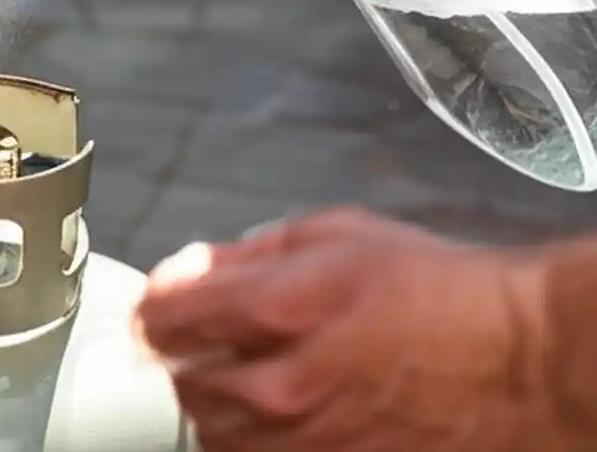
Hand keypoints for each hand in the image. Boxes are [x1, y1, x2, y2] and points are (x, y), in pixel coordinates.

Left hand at [134, 208, 580, 450]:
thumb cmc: (439, 292)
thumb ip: (248, 252)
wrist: (514, 359)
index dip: (153, 301)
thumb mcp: (335, 236)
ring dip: (213, 396)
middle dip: (183, 350)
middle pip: (177, 377)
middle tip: (207, 332)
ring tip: (247, 369)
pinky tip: (276, 408)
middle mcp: (279, 384)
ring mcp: (302, 439)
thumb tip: (193, 267)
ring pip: (209, 429)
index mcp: (276, 309)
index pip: (161, 314)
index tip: (163, 299)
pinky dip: (248, 435)